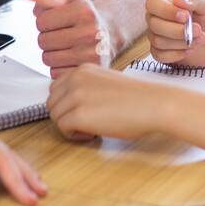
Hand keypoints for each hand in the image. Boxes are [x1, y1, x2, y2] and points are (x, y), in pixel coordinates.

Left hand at [34, 0, 116, 77]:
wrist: (108, 35)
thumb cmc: (84, 15)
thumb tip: (37, 4)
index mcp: (84, 11)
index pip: (41, 21)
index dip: (44, 20)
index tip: (56, 19)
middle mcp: (91, 32)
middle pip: (43, 41)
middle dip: (47, 37)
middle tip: (61, 33)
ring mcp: (91, 54)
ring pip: (47, 58)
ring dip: (52, 52)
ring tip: (66, 45)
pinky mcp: (88, 72)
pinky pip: (56, 73)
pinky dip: (59, 67)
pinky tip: (70, 57)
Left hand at [47, 64, 172, 140]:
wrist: (153, 104)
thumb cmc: (136, 98)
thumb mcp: (105, 82)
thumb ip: (86, 87)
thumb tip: (72, 103)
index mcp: (82, 70)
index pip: (56, 89)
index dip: (67, 104)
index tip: (83, 111)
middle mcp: (75, 79)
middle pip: (52, 103)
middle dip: (65, 115)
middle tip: (86, 123)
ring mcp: (75, 96)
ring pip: (55, 116)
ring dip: (70, 126)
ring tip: (91, 128)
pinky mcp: (78, 115)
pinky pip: (62, 128)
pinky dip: (74, 135)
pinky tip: (92, 134)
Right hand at [146, 0, 204, 66]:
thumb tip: (179, 1)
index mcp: (163, 1)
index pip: (153, 3)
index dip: (167, 11)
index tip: (186, 16)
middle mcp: (156, 17)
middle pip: (154, 25)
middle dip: (178, 30)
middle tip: (198, 30)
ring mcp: (156, 35)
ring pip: (158, 41)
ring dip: (182, 42)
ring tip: (200, 39)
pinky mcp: (160, 51)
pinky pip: (159, 56)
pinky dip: (177, 54)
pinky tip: (190, 50)